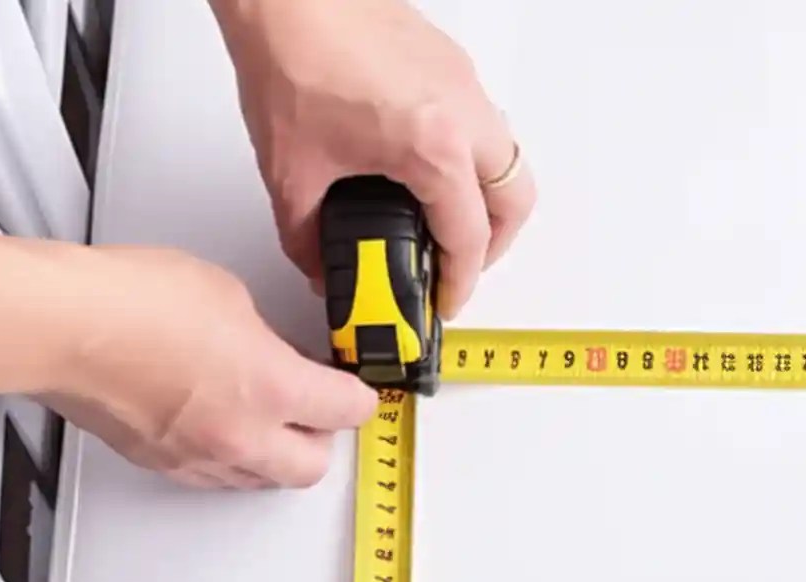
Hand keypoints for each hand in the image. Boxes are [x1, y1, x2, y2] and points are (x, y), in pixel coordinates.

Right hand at [41, 244, 377, 489]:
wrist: (63, 326)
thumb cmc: (128, 302)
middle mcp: (240, 435)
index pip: (348, 410)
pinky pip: (213, 475)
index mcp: (271, 388)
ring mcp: (197, 457)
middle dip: (323, 439)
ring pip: (261, 479)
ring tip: (267, 415)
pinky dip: (228, 456)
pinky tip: (219, 423)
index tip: (355, 382)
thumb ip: (264, 331)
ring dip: (276, 453)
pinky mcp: (159, 462)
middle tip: (318, 408)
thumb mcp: (227, 294)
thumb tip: (271, 344)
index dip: (359, 393)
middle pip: (313, 467)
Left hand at [211, 0, 535, 318]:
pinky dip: (469, 156)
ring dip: (487, 198)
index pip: (469, 237)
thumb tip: (317, 266)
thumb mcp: (291, 173)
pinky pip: (482, 122)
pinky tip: (422, 167)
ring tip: (444, 221)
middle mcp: (463, 112)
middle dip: (494, 245)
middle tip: (458, 266)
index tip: (442, 301)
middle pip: (515, 199)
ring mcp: (462, 82)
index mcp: (433, 147)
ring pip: (507, 156)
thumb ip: (305, 237)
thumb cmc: (292, 57)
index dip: (459, 283)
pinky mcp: (449, 62)